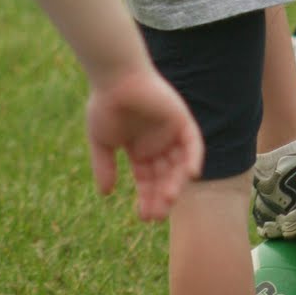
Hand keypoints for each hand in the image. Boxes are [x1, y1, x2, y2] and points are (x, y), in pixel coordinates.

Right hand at [86, 66, 202, 219]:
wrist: (114, 77)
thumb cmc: (105, 105)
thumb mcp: (102, 141)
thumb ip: (104, 166)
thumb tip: (106, 193)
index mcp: (140, 150)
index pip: (148, 181)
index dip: (147, 199)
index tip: (144, 217)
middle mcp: (158, 144)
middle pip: (165, 178)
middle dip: (161, 197)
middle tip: (157, 215)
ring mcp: (172, 133)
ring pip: (179, 165)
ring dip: (176, 183)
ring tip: (168, 199)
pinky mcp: (182, 120)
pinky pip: (193, 144)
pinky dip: (194, 158)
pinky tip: (191, 175)